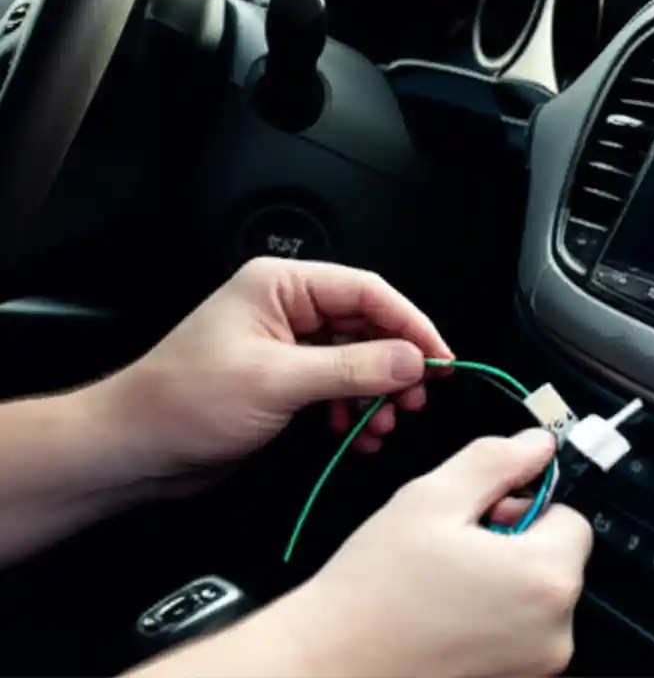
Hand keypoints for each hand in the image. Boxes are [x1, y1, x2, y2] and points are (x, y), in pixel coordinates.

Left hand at [104, 257, 452, 480]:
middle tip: (415, 398)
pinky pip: (339, 386)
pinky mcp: (285, 380)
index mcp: (280, 286)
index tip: (440, 359)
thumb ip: (352, 369)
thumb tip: (411, 360)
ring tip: (383, 423)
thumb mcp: (277, 382)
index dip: (410, 325)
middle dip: (396, 365)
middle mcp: (286, 308)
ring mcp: (286, 345)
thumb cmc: (181, 402)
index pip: (367, 292)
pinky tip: (357, 434)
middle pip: (368, 325)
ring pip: (358, 360)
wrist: (133, 449)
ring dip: (377, 394)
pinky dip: (354, 410)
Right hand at [130, 430, 592, 677]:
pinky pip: (520, 631)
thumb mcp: (432, 499)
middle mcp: (554, 630)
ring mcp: (537, 664)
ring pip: (537, 595)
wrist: (329, 664)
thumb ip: (495, 462)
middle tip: (456, 544)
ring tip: (444, 581)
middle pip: (558, 558)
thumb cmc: (374, 591)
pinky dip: (493, 616)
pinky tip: (446, 612)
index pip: (571, 517)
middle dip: (515, 541)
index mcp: (545, 579)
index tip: (484, 511)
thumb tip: (537, 443)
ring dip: (503, 579)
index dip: (525, 505)